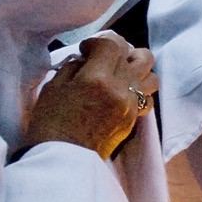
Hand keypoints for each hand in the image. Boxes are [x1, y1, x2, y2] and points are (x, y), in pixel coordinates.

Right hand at [21, 35, 157, 159]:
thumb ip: (75, 66)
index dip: (99, 41)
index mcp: (97, 78)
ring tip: (119, 75)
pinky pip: (148, 97)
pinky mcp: (133, 120)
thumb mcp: (54, 86)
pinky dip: (140, 91)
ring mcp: (130, 106)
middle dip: (122, 52)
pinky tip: (122, 94)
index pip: (114, 44)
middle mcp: (120, 89)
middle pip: (140, 55)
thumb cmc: (49, 122)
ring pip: (152, 75)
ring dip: (137, 70)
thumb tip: (88, 58)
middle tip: (105, 60)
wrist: (60, 160)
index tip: (86, 49)